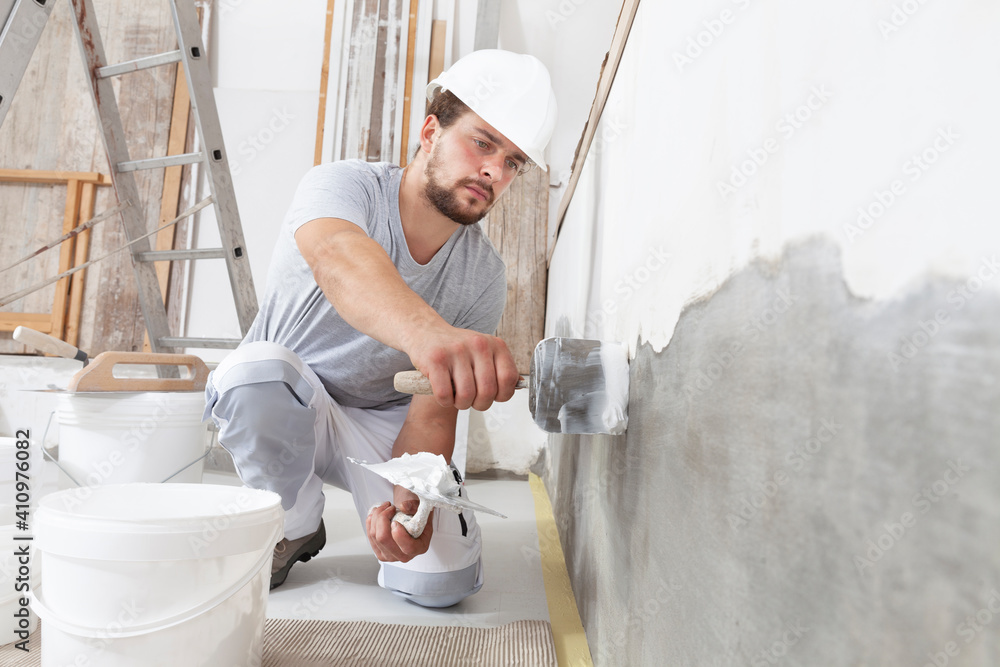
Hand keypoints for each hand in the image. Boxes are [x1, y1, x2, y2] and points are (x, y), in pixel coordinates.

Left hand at [365, 487, 432, 562]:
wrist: (410, 517)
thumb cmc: (417, 514)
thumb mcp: (420, 507)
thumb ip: (414, 506)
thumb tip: (403, 507)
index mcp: (420, 547)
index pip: (408, 547)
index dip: (399, 534)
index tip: (396, 520)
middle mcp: (405, 556)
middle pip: (384, 539)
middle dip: (382, 517)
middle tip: (389, 506)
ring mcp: (390, 556)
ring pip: (374, 535)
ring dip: (376, 516)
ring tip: (384, 507)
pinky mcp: (380, 552)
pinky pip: (370, 536)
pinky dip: (370, 521)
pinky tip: (377, 514)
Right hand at [404, 325, 518, 410]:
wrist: (426, 332)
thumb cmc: (458, 350)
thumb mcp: (484, 352)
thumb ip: (500, 369)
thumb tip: (517, 387)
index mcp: (495, 344)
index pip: (509, 379)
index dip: (502, 395)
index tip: (492, 396)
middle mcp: (478, 345)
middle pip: (487, 391)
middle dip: (479, 404)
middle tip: (471, 400)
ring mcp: (456, 351)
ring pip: (466, 395)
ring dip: (461, 404)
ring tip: (457, 397)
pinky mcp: (435, 359)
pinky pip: (445, 394)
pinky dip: (444, 401)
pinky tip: (444, 394)